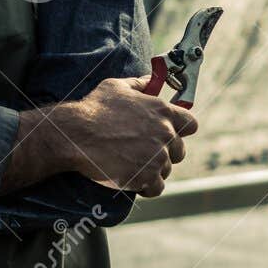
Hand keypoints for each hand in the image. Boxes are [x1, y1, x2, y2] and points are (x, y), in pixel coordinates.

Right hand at [68, 76, 198, 195]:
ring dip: (152, 170)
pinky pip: (156, 187)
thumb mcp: (116, 87)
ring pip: (166, 170)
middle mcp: (165, 133)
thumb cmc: (94, 109)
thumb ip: (139, 84)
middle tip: (143, 153)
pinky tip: (133, 181)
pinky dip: (146, 187)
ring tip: (131, 166)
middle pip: (180, 151)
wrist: (77, 135)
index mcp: (162, 111)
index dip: (181, 131)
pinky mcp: (147, 176)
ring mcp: (158, 156)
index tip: (171, 135)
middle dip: (165, 153)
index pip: (191, 124)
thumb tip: (150, 80)